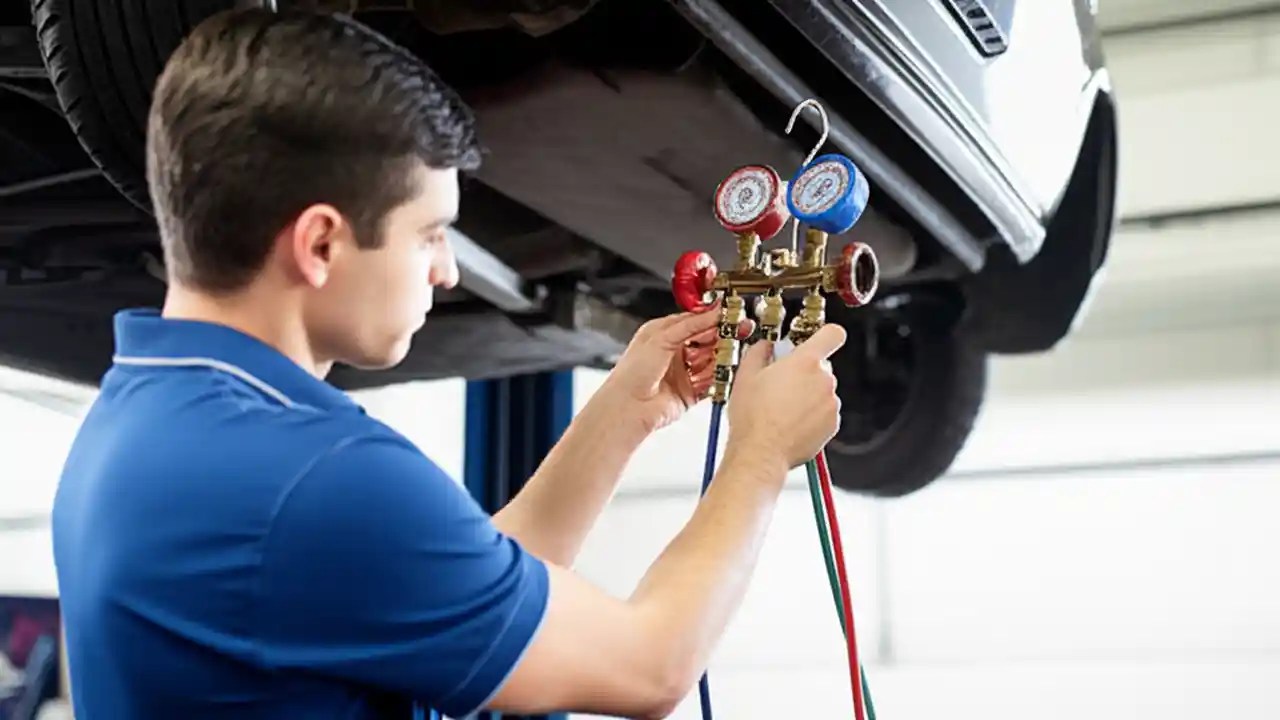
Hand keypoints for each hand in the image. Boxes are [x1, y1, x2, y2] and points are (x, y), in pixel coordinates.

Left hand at [600, 306, 752, 434]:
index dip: (713, 318)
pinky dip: (719, 377)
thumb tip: (714, 311)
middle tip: (739, 331)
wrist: (628, 408)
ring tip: (731, 351)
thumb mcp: (662, 337)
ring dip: (721, 356)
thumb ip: (692, 324)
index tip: (731, 315)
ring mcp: (683, 373)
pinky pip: (712, 383)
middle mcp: (674, 353)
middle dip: (722, 336)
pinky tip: (724, 371)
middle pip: (706, 340)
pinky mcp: (690, 393)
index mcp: (663, 334)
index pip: (695, 321)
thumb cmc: (632, 373)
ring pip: (711, 361)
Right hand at [726, 324, 846, 470]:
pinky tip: (791, 423)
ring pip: (822, 392)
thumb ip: (760, 351)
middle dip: (805, 374)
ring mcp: (831, 403)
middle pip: (821, 367)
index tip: (820, 338)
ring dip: (808, 397)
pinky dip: (812, 416)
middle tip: (782, 386)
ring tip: (784, 410)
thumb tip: (765, 345)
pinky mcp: (833, 425)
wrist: (761, 452)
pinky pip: (825, 413)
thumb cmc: (753, 418)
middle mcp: (824, 380)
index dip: (827, 334)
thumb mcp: (746, 375)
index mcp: (805, 362)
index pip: (832, 334)